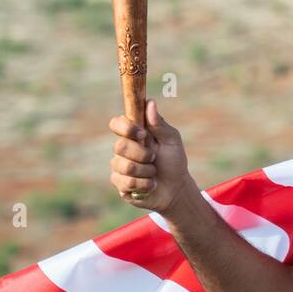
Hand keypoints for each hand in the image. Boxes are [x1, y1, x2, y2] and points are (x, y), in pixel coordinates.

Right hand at [109, 99, 194, 214]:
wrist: (176, 188)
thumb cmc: (173, 161)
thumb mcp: (172, 141)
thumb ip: (160, 124)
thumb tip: (150, 102)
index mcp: (133, 134)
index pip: (116, 123)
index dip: (126, 128)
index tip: (143, 134)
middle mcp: (123, 148)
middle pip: (120, 146)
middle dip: (142, 154)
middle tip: (154, 158)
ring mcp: (119, 166)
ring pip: (124, 166)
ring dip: (146, 171)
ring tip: (153, 173)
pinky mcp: (119, 184)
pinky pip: (127, 182)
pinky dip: (145, 184)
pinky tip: (151, 185)